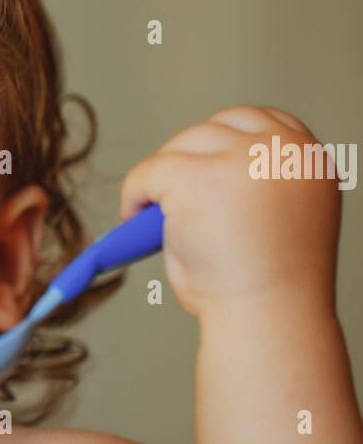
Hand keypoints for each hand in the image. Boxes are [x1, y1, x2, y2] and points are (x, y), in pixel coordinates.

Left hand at [119, 106, 341, 317]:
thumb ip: (246, 190)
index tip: (204, 162)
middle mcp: (282, 151)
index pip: (265, 122)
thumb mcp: (273, 222)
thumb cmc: (268, 292)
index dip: (226, 141)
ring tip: (151, 213)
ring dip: (163, 177)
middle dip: (188, 158)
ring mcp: (239, 160)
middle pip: (218, 128)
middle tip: (168, 197)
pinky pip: (151, 172)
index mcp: (311, 162)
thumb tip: (193, 180)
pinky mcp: (195, 178)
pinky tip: (133, 216)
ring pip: (181, 147)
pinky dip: (135, 192)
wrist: (268, 321)